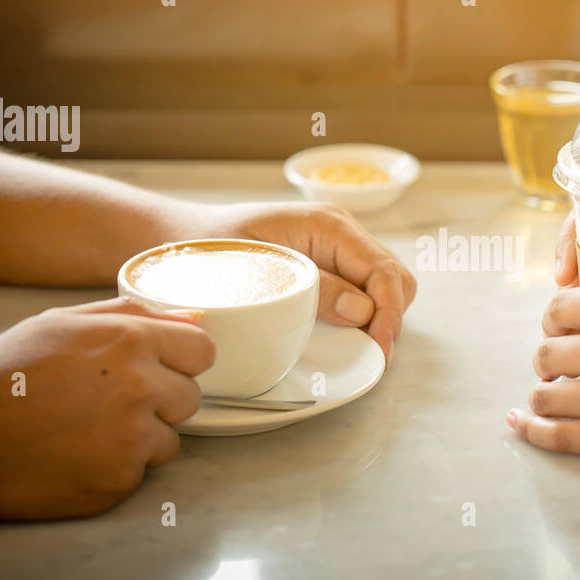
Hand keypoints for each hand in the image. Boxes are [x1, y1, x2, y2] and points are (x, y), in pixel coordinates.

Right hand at [0, 297, 215, 520]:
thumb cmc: (3, 377)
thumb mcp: (61, 324)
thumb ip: (132, 314)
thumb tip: (192, 316)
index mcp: (129, 340)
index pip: (203, 351)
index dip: (183, 361)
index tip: (161, 370)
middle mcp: (140, 387)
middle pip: (191, 397)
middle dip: (161, 401)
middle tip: (108, 403)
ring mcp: (132, 438)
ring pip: (170, 439)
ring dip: (140, 438)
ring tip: (85, 431)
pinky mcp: (119, 480)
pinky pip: (141, 472)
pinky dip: (116, 467)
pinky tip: (76, 456)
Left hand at [166, 202, 416, 361]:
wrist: (184, 238)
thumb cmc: (212, 248)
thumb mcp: (258, 270)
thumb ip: (313, 289)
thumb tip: (362, 311)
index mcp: (328, 225)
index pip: (382, 270)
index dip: (388, 313)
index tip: (378, 349)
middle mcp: (342, 231)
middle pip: (396, 278)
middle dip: (390, 317)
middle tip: (369, 354)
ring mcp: (339, 247)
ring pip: (387, 286)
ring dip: (380, 317)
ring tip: (360, 347)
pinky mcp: (331, 264)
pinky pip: (365, 290)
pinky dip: (366, 314)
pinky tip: (347, 333)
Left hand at [510, 226, 579, 460]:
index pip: (559, 308)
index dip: (555, 316)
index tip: (565, 324)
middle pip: (547, 352)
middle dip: (549, 352)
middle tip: (563, 357)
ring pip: (548, 396)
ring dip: (543, 390)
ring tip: (555, 388)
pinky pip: (563, 438)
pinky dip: (534, 432)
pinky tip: (519, 425)